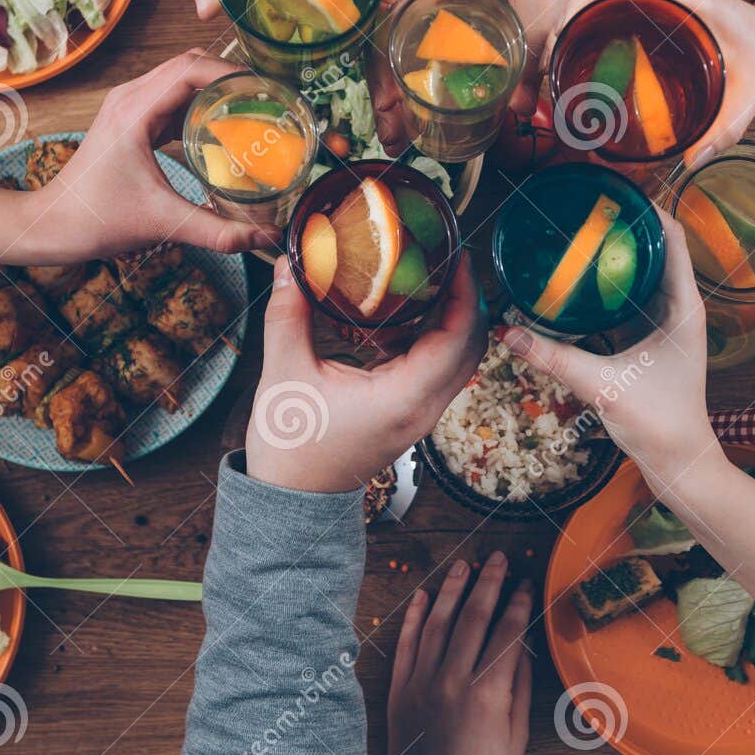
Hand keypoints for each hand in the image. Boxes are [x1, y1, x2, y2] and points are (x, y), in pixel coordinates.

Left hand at [0, 51, 277, 264]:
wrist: (55, 224)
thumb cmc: (97, 219)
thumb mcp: (163, 223)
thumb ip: (217, 232)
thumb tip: (264, 239)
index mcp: (134, 111)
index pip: (189, 69)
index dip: (230, 74)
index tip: (264, 90)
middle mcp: (129, 98)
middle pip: (188, 64)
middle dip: (229, 75)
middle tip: (266, 98)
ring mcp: (127, 105)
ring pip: (180, 76)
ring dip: (214, 85)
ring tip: (251, 107)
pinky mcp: (130, 118)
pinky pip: (171, 95)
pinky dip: (198, 101)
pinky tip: (222, 124)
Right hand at [245, 253, 486, 492]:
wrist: (291, 498)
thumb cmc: (290, 445)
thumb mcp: (284, 371)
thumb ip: (289, 313)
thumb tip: (290, 264)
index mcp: (403, 398)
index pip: (460, 337)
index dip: (465, 291)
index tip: (454, 255)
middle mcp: (423, 408)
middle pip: (471, 345)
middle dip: (465, 297)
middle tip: (445, 259)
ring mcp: (420, 414)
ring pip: (456, 358)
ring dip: (448, 317)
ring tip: (421, 280)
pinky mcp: (409, 414)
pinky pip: (434, 369)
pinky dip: (426, 338)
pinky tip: (393, 318)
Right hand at [373, 0, 575, 154]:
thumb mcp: (542, 3)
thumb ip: (533, 53)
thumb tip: (519, 108)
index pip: (397, 17)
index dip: (390, 69)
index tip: (396, 109)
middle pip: (379, 27)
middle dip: (381, 84)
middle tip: (392, 131)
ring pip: (380, 25)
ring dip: (382, 74)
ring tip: (392, 122)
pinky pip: (390, 17)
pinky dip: (391, 54)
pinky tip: (397, 91)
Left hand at [386, 551, 531, 754]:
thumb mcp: (514, 736)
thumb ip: (519, 687)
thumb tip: (522, 645)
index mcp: (488, 693)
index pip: (507, 632)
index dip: (518, 603)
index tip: (526, 582)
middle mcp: (452, 681)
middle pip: (474, 618)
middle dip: (488, 583)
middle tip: (497, 558)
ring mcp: (421, 684)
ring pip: (437, 623)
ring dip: (452, 590)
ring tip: (464, 565)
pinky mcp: (398, 692)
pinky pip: (405, 644)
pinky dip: (413, 617)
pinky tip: (425, 596)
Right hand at [502, 217, 722, 488]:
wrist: (678, 461)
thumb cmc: (658, 423)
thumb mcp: (603, 385)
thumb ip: (554, 357)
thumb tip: (507, 332)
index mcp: (683, 308)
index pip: (672, 238)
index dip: (647, 208)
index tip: (613, 189)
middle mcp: (680, 308)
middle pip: (657, 248)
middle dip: (625, 224)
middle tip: (585, 204)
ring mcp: (668, 323)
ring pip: (644, 273)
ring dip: (617, 252)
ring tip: (579, 230)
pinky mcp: (653, 339)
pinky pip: (632, 297)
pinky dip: (610, 282)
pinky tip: (580, 279)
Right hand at [545, 0, 754, 168]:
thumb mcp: (754, 95)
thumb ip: (726, 128)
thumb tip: (691, 160)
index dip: (580, 3)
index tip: (555, 32)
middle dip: (571, 17)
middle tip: (547, 59)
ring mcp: (679, 3)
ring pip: (617, 1)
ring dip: (585, 23)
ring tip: (559, 63)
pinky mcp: (680, 18)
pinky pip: (632, 14)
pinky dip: (605, 30)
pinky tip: (593, 64)